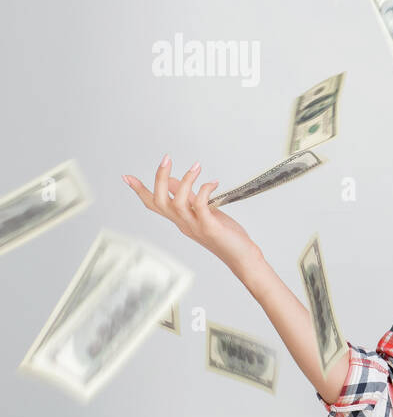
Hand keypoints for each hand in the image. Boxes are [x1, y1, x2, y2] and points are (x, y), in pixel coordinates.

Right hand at [123, 154, 261, 272]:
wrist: (242, 257)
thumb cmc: (226, 236)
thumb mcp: (204, 213)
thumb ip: (189, 199)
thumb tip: (177, 181)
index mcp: (180, 220)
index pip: (154, 205)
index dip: (139, 191)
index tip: (126, 177)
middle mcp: (183, 224)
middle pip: (160, 201)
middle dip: (160, 178)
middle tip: (166, 159)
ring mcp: (195, 226)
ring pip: (177, 202)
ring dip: (186, 181)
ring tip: (196, 166)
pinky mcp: (209, 227)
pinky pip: (200, 206)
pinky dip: (204, 190)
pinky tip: (213, 183)